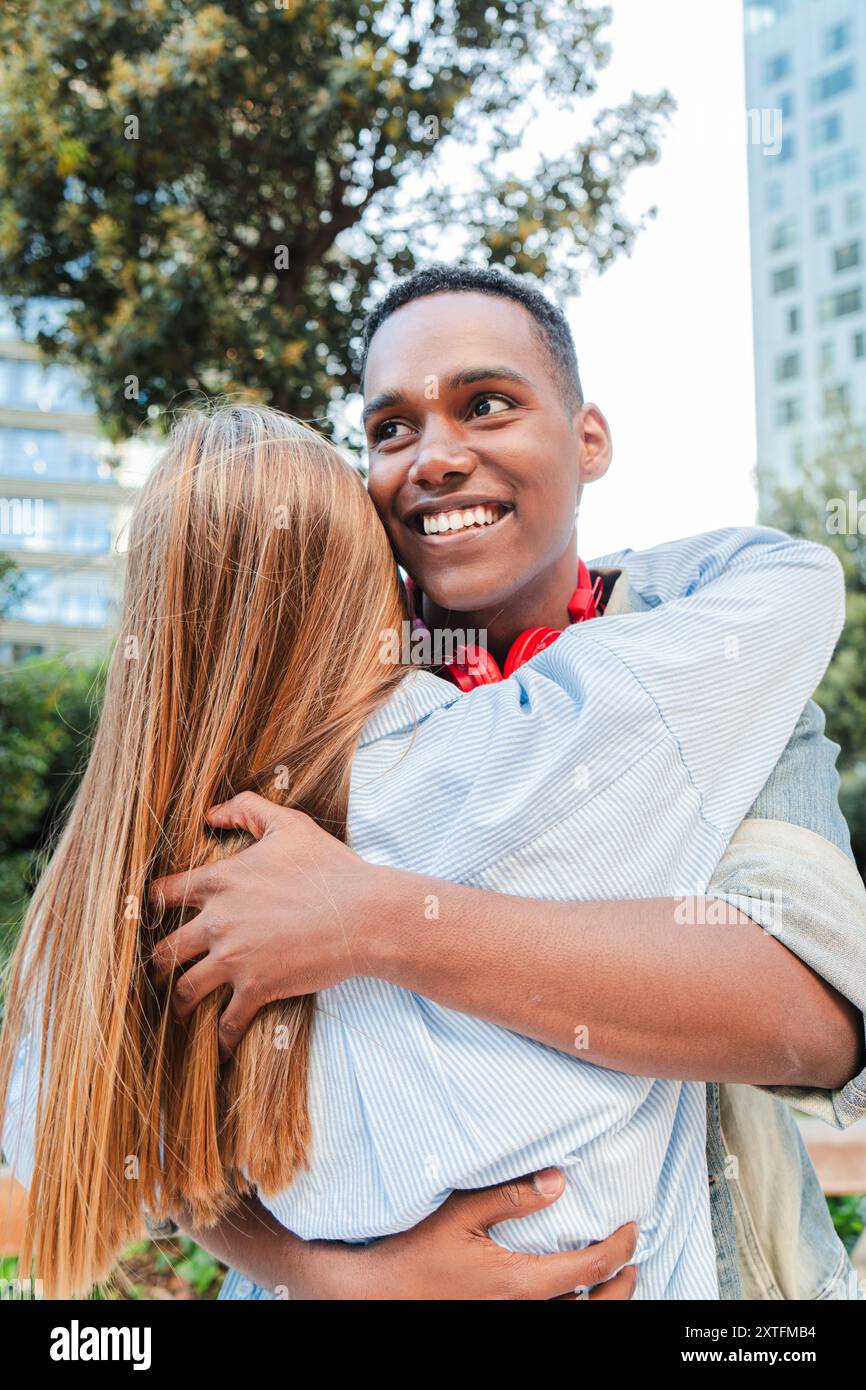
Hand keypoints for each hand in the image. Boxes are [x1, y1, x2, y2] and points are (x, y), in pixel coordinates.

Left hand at [149, 791, 382, 1057]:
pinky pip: (227, 1022)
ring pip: (185, 989)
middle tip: (157, 975)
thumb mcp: (289, 825)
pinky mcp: (256, 988)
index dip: (154, 907)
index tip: (152, 920)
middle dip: (156, 965)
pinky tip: (222, 1049)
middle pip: (165, 950)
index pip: (165, 895)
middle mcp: (218, 922)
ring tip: (178, 1013)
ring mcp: (234, 958)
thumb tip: (211, 812)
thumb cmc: (330, 868)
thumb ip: (247, 809)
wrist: (363, 914)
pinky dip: (222, 1038)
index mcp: (220, 882)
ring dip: (178, 1004)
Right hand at [345, 1170, 637, 1300]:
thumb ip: (511, 1196)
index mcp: (520, 1284)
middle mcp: (526, 1315)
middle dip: (623, 1283)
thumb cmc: (414, 1253)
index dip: (620, 1248)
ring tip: (613, 1279)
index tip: (632, 1228)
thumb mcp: (459, 1214)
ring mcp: (515, 1325)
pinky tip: (571, 1294)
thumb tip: (558, 1180)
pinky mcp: (502, 1326)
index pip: (591, 1269)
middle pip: (598, 1309)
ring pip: (580, 1323)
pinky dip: (575, 1309)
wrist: (377, 1296)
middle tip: (631, 1257)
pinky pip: (553, 1323)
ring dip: (604, 1303)